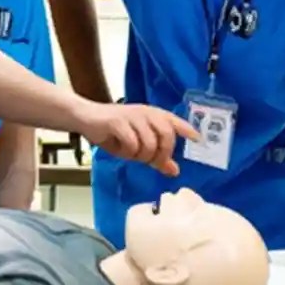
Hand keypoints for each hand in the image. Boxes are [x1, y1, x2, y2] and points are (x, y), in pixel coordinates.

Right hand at [75, 101, 198, 175]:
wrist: (86, 118)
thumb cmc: (113, 132)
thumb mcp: (137, 146)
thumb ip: (156, 157)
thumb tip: (175, 171)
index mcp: (153, 115)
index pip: (174, 121)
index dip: (187, 130)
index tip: (198, 140)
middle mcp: (145, 113)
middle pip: (166, 135)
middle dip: (161, 153)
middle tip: (151, 162)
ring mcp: (132, 116)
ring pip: (149, 143)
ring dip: (141, 155)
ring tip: (130, 154)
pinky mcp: (118, 122)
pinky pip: (132, 144)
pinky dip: (128, 151)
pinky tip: (120, 149)